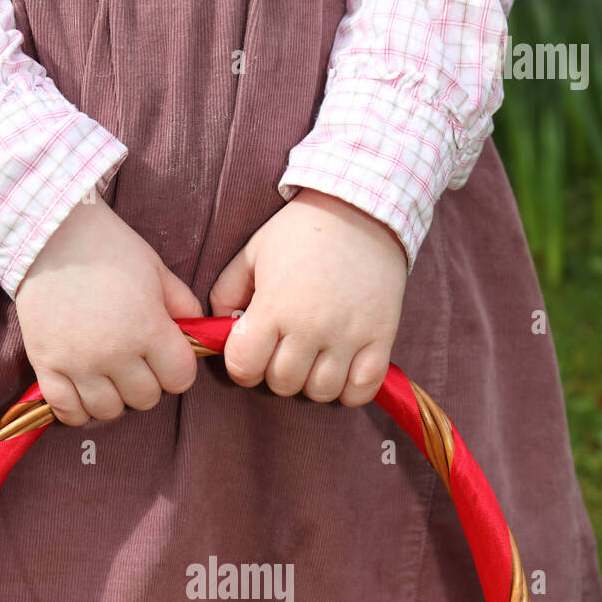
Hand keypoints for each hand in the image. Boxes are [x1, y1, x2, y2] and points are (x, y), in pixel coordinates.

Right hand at [16, 195, 202, 424]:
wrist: (48, 235)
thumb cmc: (109, 249)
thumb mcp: (157, 271)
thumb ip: (184, 306)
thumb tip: (197, 335)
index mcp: (147, 328)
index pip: (180, 379)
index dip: (177, 369)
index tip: (165, 355)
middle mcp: (115, 353)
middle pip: (145, 399)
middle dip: (147, 382)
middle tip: (135, 359)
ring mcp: (78, 363)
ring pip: (109, 411)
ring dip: (114, 396)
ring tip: (108, 373)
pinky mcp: (46, 366)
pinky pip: (68, 412)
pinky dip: (78, 408)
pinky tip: (82, 389)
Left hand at [210, 188, 406, 405]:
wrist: (363, 209)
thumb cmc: (301, 232)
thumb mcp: (253, 253)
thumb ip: (226, 292)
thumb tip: (220, 330)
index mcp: (274, 306)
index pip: (244, 367)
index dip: (242, 366)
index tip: (251, 351)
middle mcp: (311, 326)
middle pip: (283, 384)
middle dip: (276, 372)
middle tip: (285, 349)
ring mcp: (348, 335)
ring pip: (321, 392)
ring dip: (312, 381)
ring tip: (314, 357)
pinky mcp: (381, 338)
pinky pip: (361, 390)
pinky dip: (350, 390)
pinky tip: (343, 368)